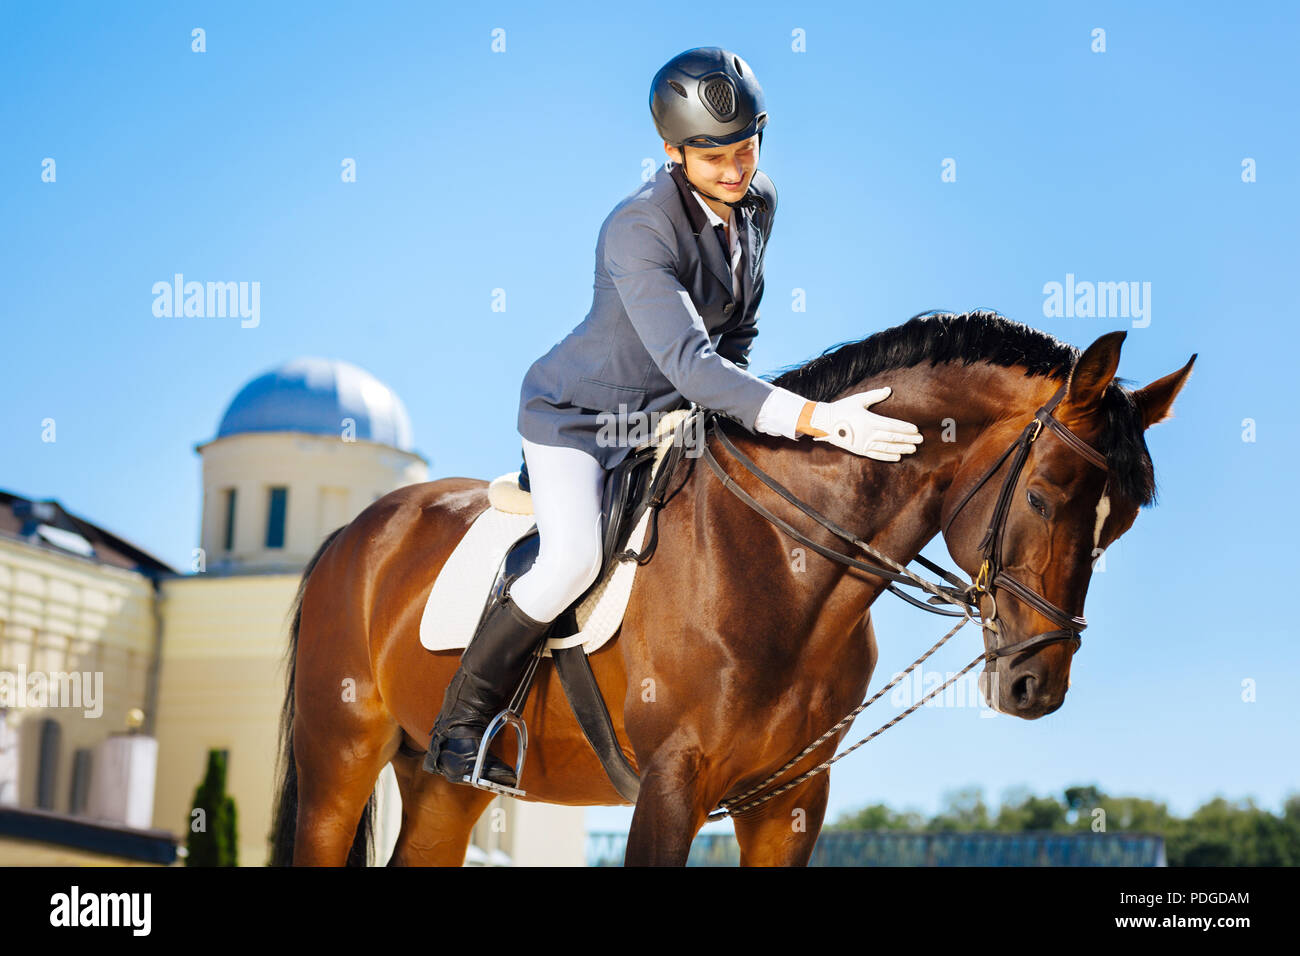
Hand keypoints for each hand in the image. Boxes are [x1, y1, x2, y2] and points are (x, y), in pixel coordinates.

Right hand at [806, 387, 922, 460]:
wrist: (824, 423)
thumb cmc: (842, 409)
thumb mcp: (858, 399)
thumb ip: (875, 395)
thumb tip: (889, 389)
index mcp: (869, 420)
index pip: (892, 425)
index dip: (905, 428)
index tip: (916, 429)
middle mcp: (868, 434)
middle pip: (892, 438)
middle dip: (908, 439)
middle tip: (921, 440)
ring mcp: (864, 444)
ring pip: (886, 448)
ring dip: (901, 449)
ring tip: (913, 449)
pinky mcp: (859, 450)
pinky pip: (876, 455)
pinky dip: (887, 456)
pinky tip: (897, 457)